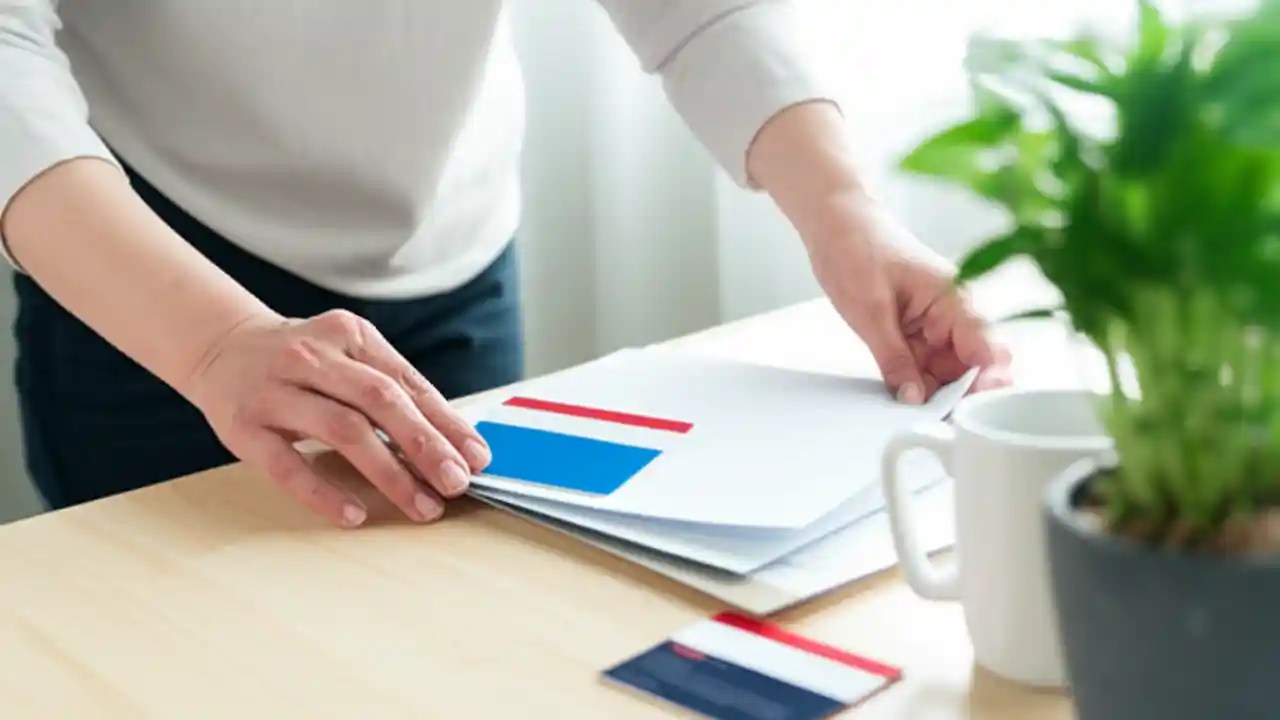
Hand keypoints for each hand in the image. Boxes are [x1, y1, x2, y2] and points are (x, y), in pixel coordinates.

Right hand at [184, 310, 490, 527]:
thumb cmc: (304, 364)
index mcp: (350, 335)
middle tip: (457, 482)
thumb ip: (392, 391)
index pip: (407, 382)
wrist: (221, 347)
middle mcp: (313, 356)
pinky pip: (287, 465)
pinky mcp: (243, 426)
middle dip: (425, 445)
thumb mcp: (348, 357)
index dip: (446, 421)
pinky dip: (324, 491)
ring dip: (389, 471)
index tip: (477, 456)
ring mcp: (275, 390)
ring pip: (342, 429)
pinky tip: (355, 514)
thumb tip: (453, 443)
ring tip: (422, 505)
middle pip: (380, 401)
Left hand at [804, 194, 1012, 401]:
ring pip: (949, 371)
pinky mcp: (916, 332)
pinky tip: (905, 394)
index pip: (988, 349)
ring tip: (916, 410)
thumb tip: (913, 397)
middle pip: (973, 367)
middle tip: (937, 416)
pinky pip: (925, 365)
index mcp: (955, 299)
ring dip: (936, 391)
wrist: (836, 224)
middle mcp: (953, 314)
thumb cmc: (857, 249)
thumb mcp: (871, 310)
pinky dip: (916, 381)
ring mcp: (935, 325)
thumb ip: (894, 358)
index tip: (969, 407)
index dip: (986, 382)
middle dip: (960, 394)